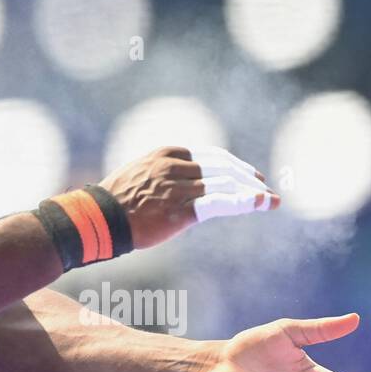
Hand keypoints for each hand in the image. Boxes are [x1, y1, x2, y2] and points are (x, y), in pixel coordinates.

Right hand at [98, 145, 278, 249]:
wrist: (99, 218)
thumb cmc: (116, 200)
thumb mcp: (141, 173)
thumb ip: (166, 172)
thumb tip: (187, 182)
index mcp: (168, 153)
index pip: (212, 155)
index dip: (235, 165)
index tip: (249, 175)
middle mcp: (176, 166)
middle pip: (224, 168)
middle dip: (249, 178)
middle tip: (265, 188)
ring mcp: (179, 188)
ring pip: (227, 185)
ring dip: (254, 192)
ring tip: (270, 201)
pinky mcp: (181, 210)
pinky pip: (220, 203)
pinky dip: (245, 202)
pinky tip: (261, 204)